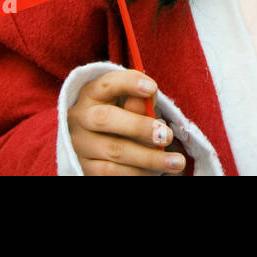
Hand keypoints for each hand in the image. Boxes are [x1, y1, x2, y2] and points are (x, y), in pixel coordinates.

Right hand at [66, 69, 185, 175]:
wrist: (97, 145)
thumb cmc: (121, 117)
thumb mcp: (128, 103)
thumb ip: (139, 101)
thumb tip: (150, 95)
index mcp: (92, 94)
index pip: (107, 83)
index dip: (128, 83)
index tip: (152, 87)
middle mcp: (81, 117)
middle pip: (105, 119)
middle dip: (139, 127)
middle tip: (166, 135)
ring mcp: (80, 145)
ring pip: (114, 152)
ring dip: (149, 158)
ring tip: (176, 162)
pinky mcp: (85, 168)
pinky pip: (112, 173)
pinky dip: (138, 173)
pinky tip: (156, 172)